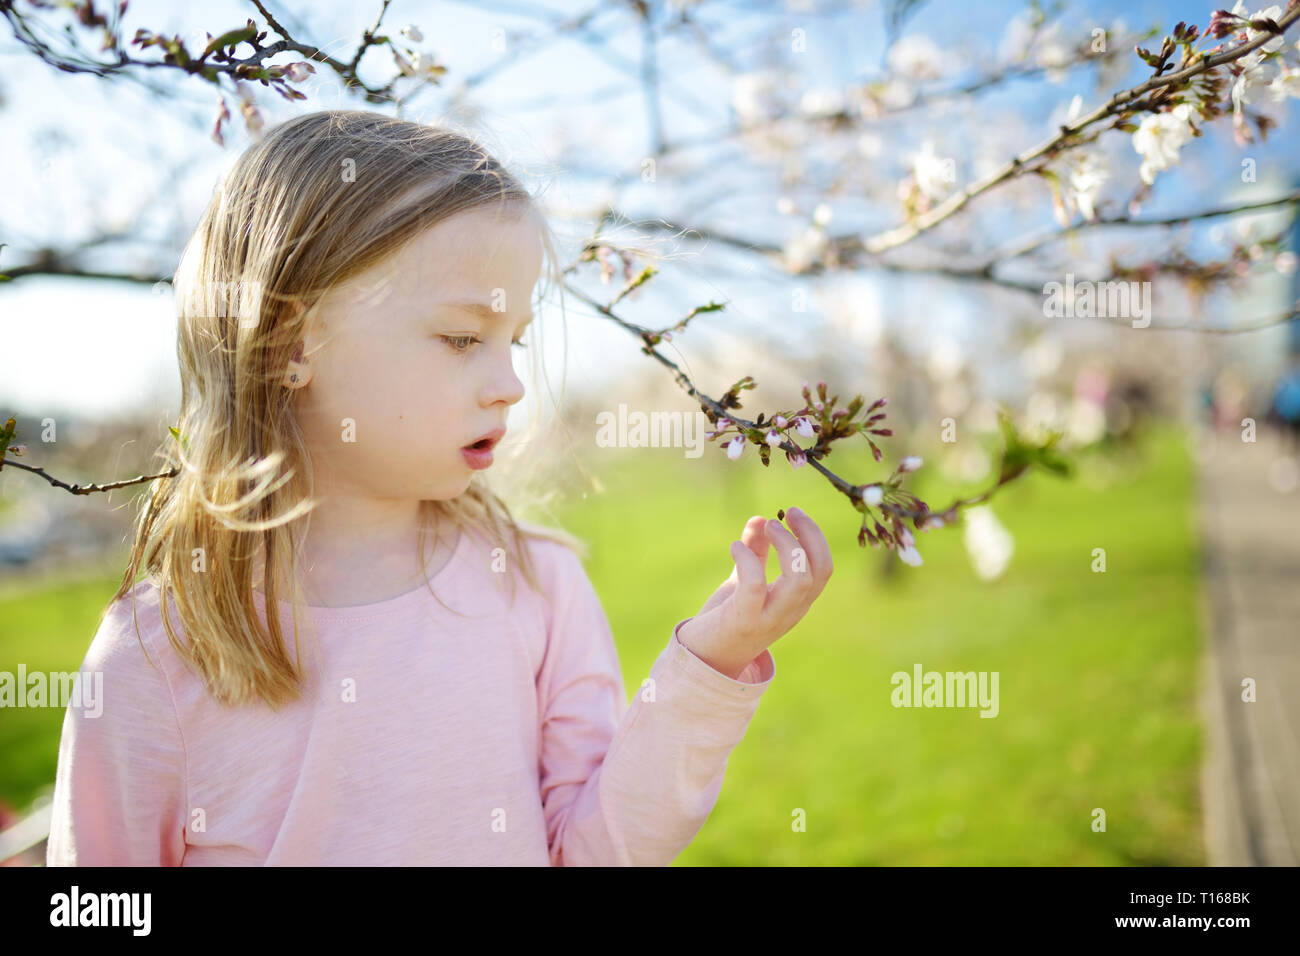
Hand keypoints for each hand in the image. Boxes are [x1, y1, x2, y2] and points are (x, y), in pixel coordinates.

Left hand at [677, 507, 832, 678]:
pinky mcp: (743, 622)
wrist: (702, 660)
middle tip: (784, 515)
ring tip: (768, 527)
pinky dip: (748, 560)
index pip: (823, 568)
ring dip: (787, 546)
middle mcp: (789, 612)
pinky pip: (755, 587)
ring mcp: (769, 619)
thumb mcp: (743, 582)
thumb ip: (755, 553)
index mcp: (795, 602)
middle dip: (808, 535)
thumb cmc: (726, 618)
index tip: (794, 513)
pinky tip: (734, 547)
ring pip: (799, 580)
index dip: (814, 536)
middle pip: (819, 571)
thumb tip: (759, 519)